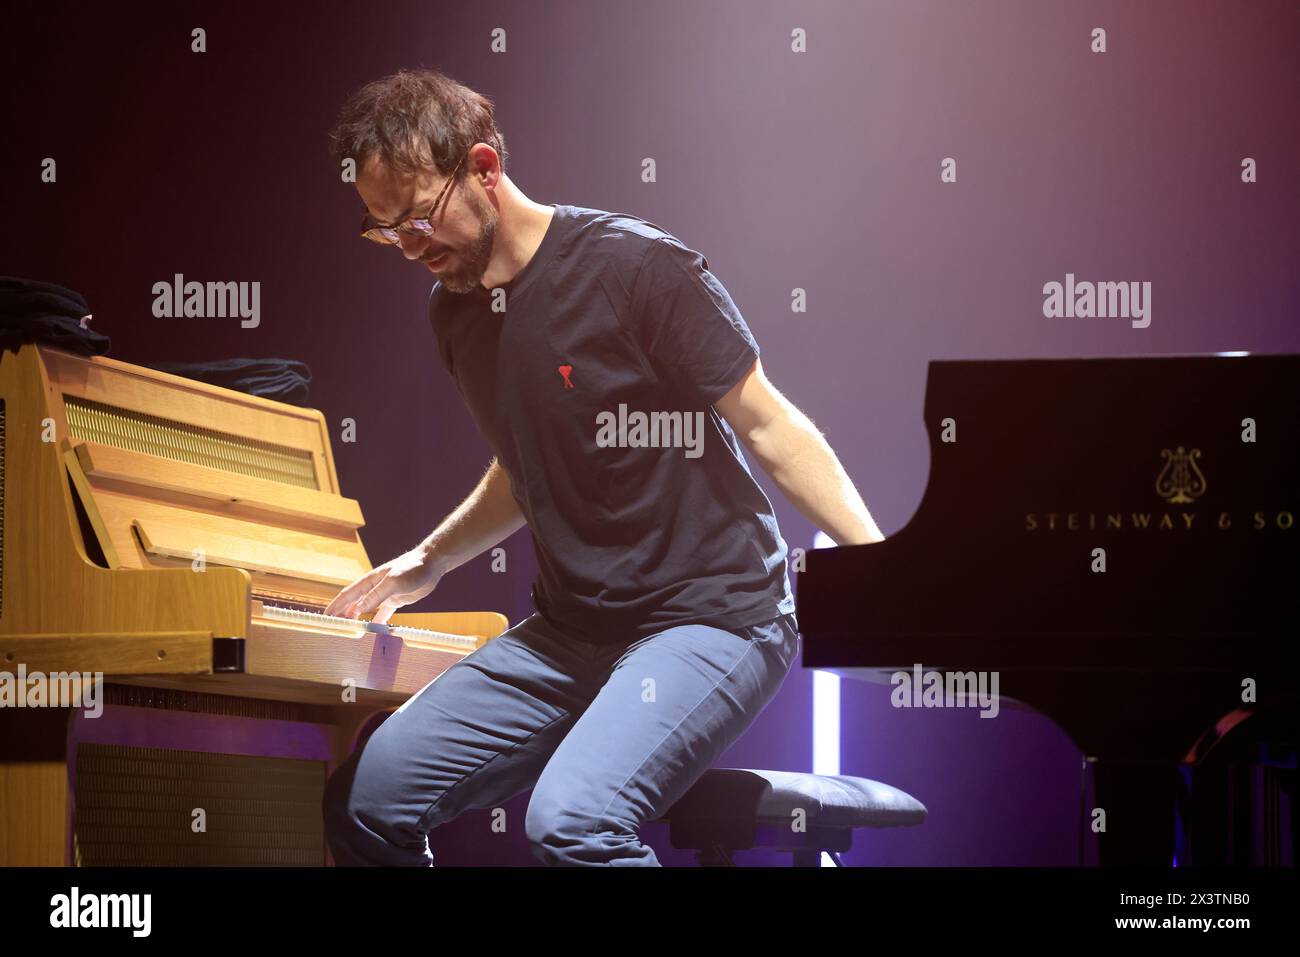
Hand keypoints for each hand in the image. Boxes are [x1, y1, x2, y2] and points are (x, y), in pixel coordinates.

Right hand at [324, 547, 442, 624]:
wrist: (431, 564)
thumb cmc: (412, 568)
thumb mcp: (393, 582)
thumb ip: (376, 595)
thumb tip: (358, 609)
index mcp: (369, 581)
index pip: (347, 595)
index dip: (335, 606)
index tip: (324, 617)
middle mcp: (374, 587)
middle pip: (353, 602)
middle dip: (342, 614)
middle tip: (333, 627)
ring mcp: (384, 593)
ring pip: (365, 608)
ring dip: (356, 618)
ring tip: (349, 629)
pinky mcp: (396, 599)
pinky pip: (383, 613)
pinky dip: (377, 622)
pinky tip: (374, 630)